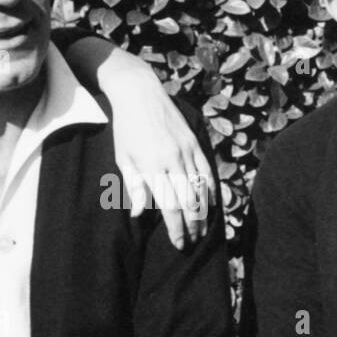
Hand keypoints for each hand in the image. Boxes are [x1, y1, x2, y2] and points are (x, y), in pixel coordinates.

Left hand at [91, 45, 216, 248]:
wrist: (140, 94)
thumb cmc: (126, 129)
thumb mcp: (123, 158)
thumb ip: (133, 187)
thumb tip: (139, 214)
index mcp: (152, 167)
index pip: (170, 207)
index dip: (176, 229)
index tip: (179, 243)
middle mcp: (173, 160)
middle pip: (190, 202)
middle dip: (193, 226)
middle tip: (192, 241)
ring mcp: (187, 150)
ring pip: (202, 189)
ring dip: (204, 212)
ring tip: (203, 229)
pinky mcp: (195, 142)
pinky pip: (208, 171)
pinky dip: (212, 189)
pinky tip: (212, 204)